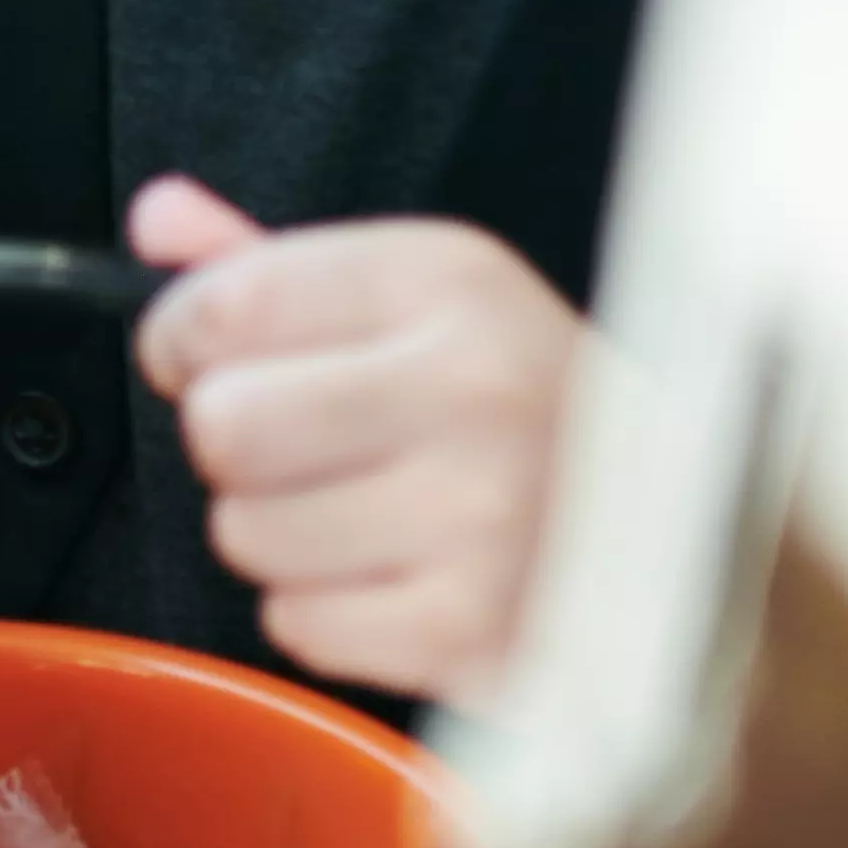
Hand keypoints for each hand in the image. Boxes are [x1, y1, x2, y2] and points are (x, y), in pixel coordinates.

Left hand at [133, 177, 584, 701]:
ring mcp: (481, 517)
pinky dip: (326, 615)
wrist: (691, 546)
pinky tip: (401, 582)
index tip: (212, 358)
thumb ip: (276, 262)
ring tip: (373, 517)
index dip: (181, 339)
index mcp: (452, 283)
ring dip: (280, 535)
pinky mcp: (472, 631)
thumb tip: (156, 216)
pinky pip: (294, 624)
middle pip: (220, 424)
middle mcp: (473, 389)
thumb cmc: (529, 410)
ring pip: (245, 532)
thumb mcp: (424, 302)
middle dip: (238, 446)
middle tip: (311, 450)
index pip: (224, 303)